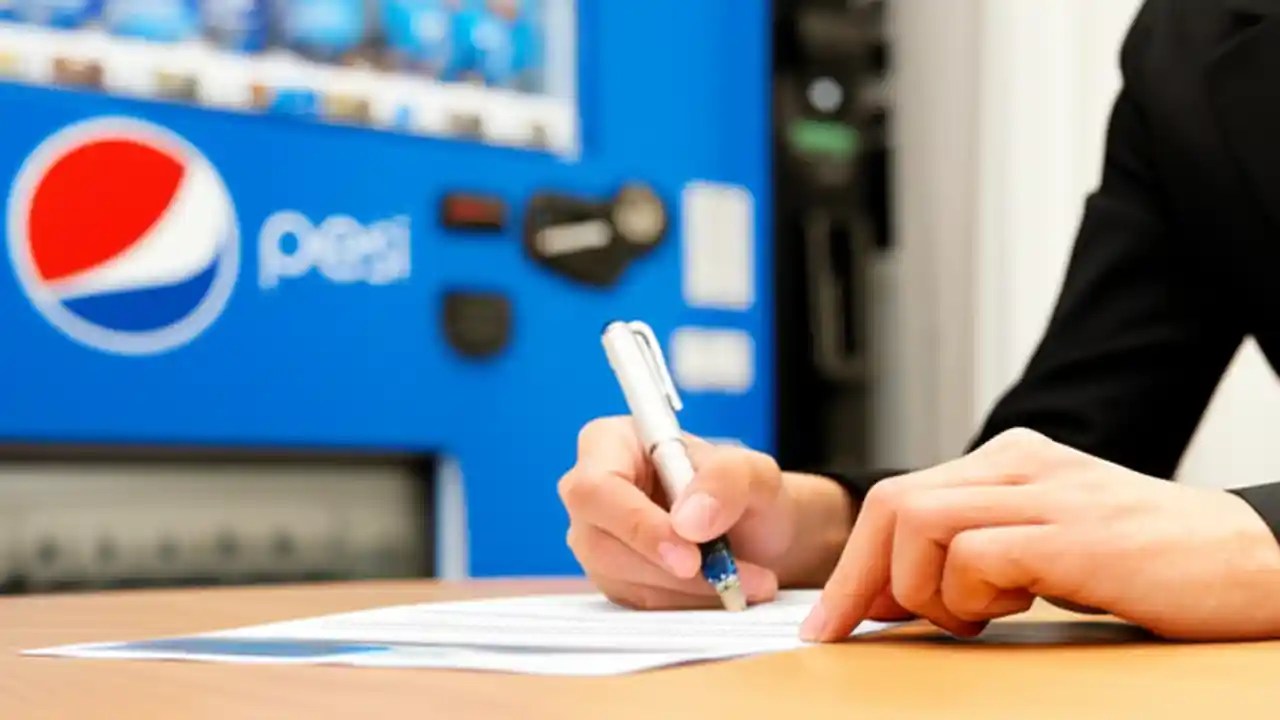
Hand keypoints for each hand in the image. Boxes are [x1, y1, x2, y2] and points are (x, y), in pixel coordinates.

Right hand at [559, 417, 856, 609]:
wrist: (756, 532)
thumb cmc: (744, 490)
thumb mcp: (753, 471)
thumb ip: (727, 480)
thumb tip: (688, 522)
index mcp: (609, 444)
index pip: (596, 488)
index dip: (636, 525)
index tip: (689, 556)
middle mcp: (592, 495)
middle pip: (602, 543)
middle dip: (669, 570)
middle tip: (729, 578)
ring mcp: (597, 541)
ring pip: (622, 580)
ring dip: (687, 591)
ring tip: (749, 582)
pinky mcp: (614, 580)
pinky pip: (638, 604)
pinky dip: (686, 605)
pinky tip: (724, 591)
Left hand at [802, 428, 1279, 641]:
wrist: (1253, 562)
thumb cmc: (1147, 563)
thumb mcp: (1047, 542)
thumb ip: (978, 550)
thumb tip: (894, 595)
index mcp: (1008, 460)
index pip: (899, 497)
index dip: (855, 562)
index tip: (832, 618)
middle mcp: (1018, 462)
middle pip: (892, 503)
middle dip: (858, 577)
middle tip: (851, 630)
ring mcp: (1045, 492)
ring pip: (918, 523)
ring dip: (925, 590)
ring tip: (976, 617)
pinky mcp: (1071, 532)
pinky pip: (974, 555)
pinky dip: (973, 595)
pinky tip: (1018, 608)